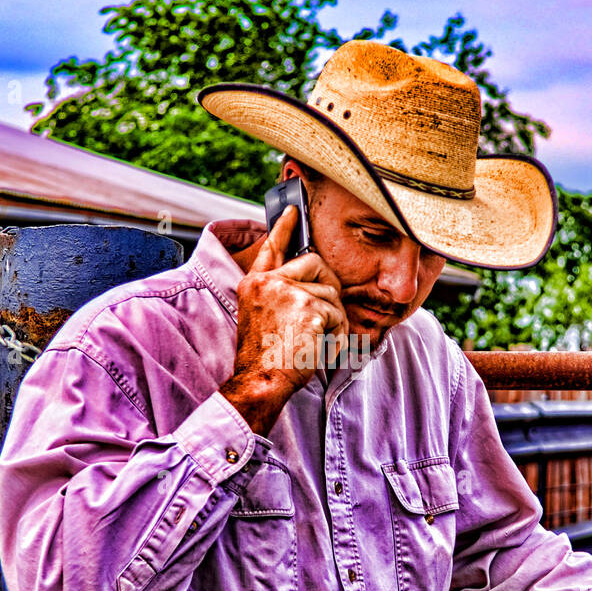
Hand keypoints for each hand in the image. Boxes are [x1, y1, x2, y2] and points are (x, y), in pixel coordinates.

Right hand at [219, 205, 349, 432]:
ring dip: (334, 321)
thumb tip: (311, 284)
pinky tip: (321, 348)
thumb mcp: (261, 319)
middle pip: (315, 264)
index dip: (283, 228)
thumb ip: (279, 296)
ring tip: (318, 342)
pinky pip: (337, 313)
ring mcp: (287, 291)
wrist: (261, 380)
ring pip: (331, 293)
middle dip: (329, 288)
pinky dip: (337, 335)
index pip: (271, 248)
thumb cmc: (265, 359)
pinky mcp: (307, 305)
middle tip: (327, 316)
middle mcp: (267, 282)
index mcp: (253, 284)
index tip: (293, 210)